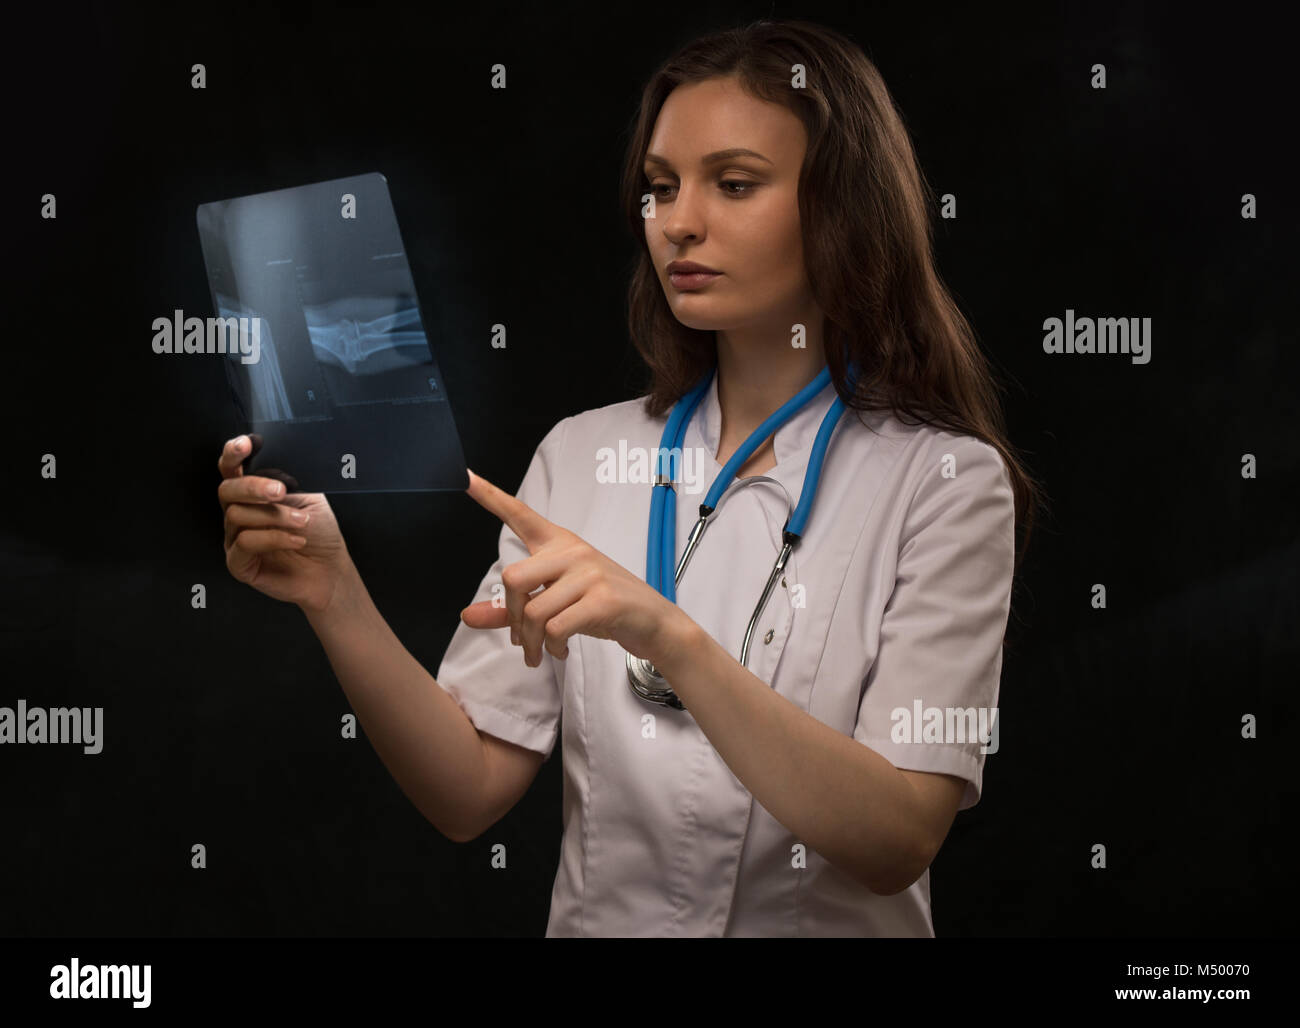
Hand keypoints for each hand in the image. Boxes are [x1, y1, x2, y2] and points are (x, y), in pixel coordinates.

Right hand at [217, 434, 353, 611]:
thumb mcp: (310, 497)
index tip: (246, 444)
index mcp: (253, 493)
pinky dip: (273, 538)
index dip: (233, 454)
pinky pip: (245, 543)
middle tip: (280, 491)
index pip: (232, 468)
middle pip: (227, 490)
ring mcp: (235, 538)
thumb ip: (289, 479)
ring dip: (274, 516)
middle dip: (253, 486)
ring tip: (301, 522)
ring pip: (237, 516)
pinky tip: (296, 539)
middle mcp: (240, 513)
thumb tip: (277, 461)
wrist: (330, 569)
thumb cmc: (319, 533)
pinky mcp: (238, 563)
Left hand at [459, 468, 687, 667]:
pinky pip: (556, 628)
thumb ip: (511, 610)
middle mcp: (573, 552)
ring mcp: (590, 574)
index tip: (466, 476)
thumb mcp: (556, 603)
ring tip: (540, 653)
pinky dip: (552, 647)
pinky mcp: (603, 600)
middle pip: (513, 577)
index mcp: (559, 544)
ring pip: (534, 611)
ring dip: (531, 643)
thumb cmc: (602, 607)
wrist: (653, 622)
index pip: (521, 515)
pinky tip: (560, 651)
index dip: (491, 497)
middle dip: (511, 617)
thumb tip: (467, 616)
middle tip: (521, 639)